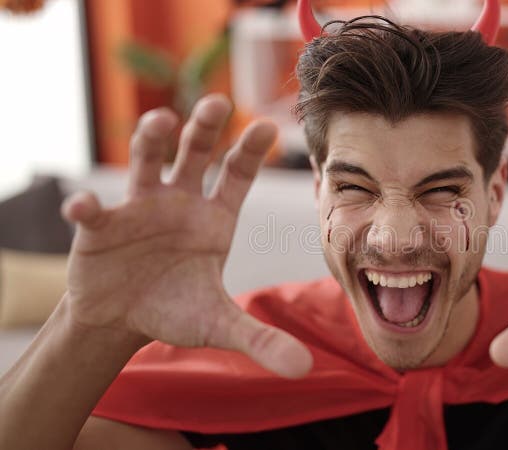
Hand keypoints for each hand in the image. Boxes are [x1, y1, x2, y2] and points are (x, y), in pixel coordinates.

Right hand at [61, 94, 311, 377]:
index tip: (267, 125)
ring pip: (146, 163)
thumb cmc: (176, 310)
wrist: (124, 319)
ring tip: (161, 123)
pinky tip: (83, 207)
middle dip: (205, 128)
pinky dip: (86, 207)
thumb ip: (259, 340)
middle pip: (195, 154)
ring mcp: (140, 207)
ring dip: (151, 142)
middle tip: (217, 103)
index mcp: (215, 218)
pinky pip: (93, 210)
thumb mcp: (219, 326)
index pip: (237, 175)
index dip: (251, 151)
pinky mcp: (101, 226)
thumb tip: (305, 369)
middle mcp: (180, 202)